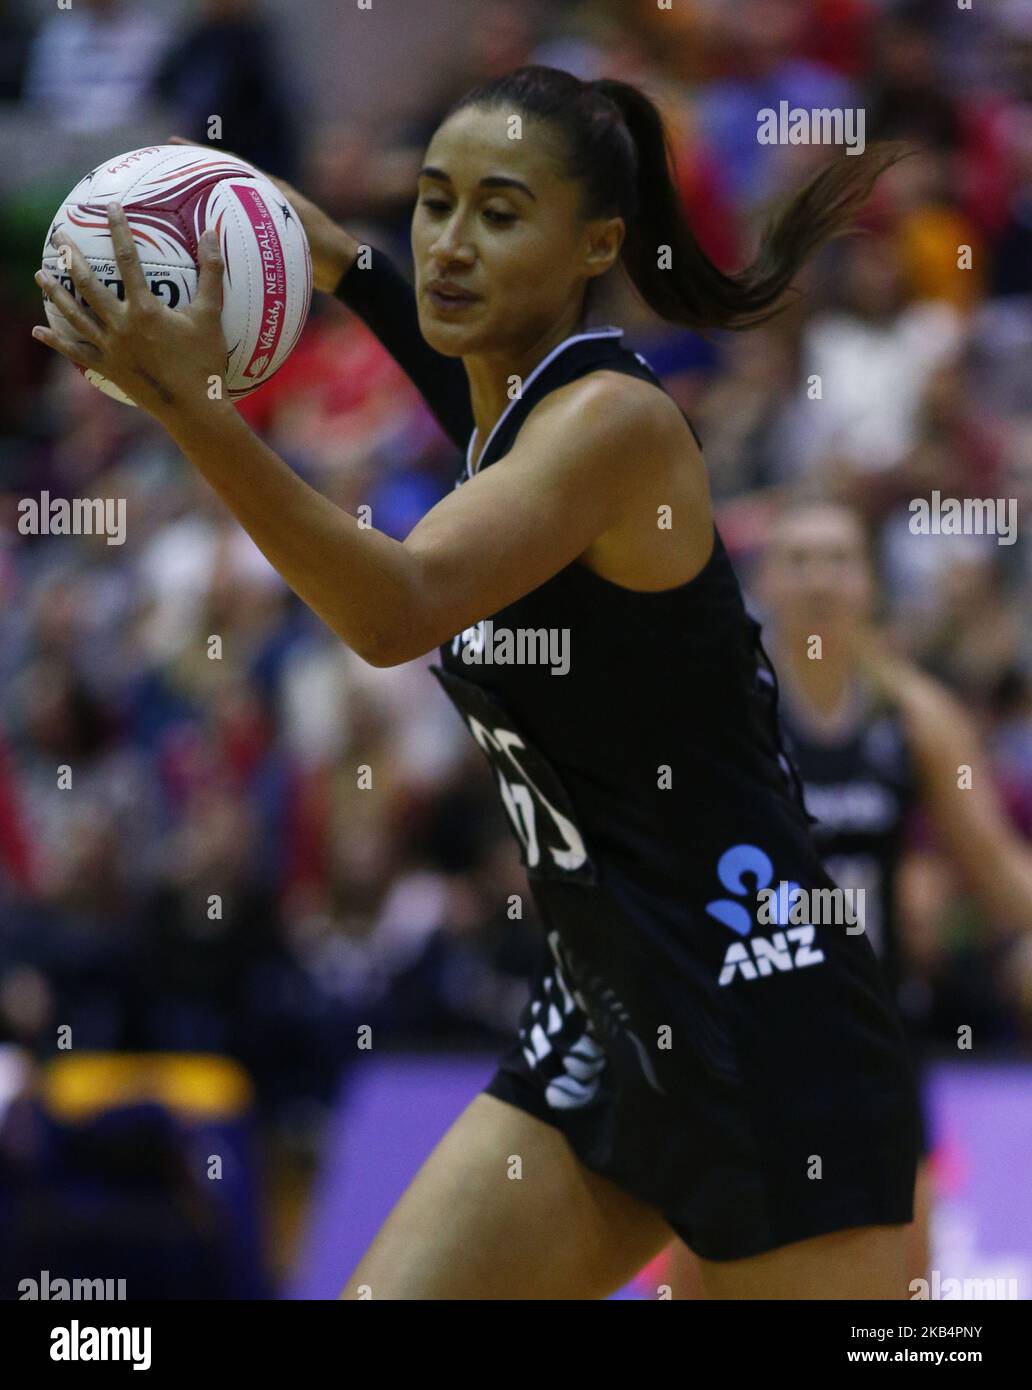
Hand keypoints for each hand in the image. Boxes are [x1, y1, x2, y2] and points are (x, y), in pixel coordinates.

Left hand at [33, 201, 229, 419]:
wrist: (194, 408)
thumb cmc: (206, 363)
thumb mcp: (211, 315)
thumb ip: (211, 273)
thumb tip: (213, 233)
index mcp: (145, 309)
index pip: (128, 260)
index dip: (119, 230)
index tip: (110, 208)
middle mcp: (121, 325)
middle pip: (88, 284)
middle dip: (70, 257)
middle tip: (58, 237)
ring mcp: (111, 348)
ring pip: (75, 315)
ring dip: (55, 293)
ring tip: (40, 274)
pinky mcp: (108, 368)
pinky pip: (76, 352)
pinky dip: (56, 341)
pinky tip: (38, 331)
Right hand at [169, 136, 356, 292]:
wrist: (344, 268)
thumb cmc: (326, 248)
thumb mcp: (301, 227)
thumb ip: (281, 216)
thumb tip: (254, 205)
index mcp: (270, 189)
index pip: (231, 164)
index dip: (203, 154)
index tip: (175, 143)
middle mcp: (264, 199)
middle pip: (223, 182)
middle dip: (196, 175)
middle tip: (164, 170)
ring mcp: (265, 218)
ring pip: (227, 205)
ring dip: (204, 204)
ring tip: (173, 206)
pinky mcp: (268, 238)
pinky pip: (236, 231)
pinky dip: (220, 233)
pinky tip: (200, 245)